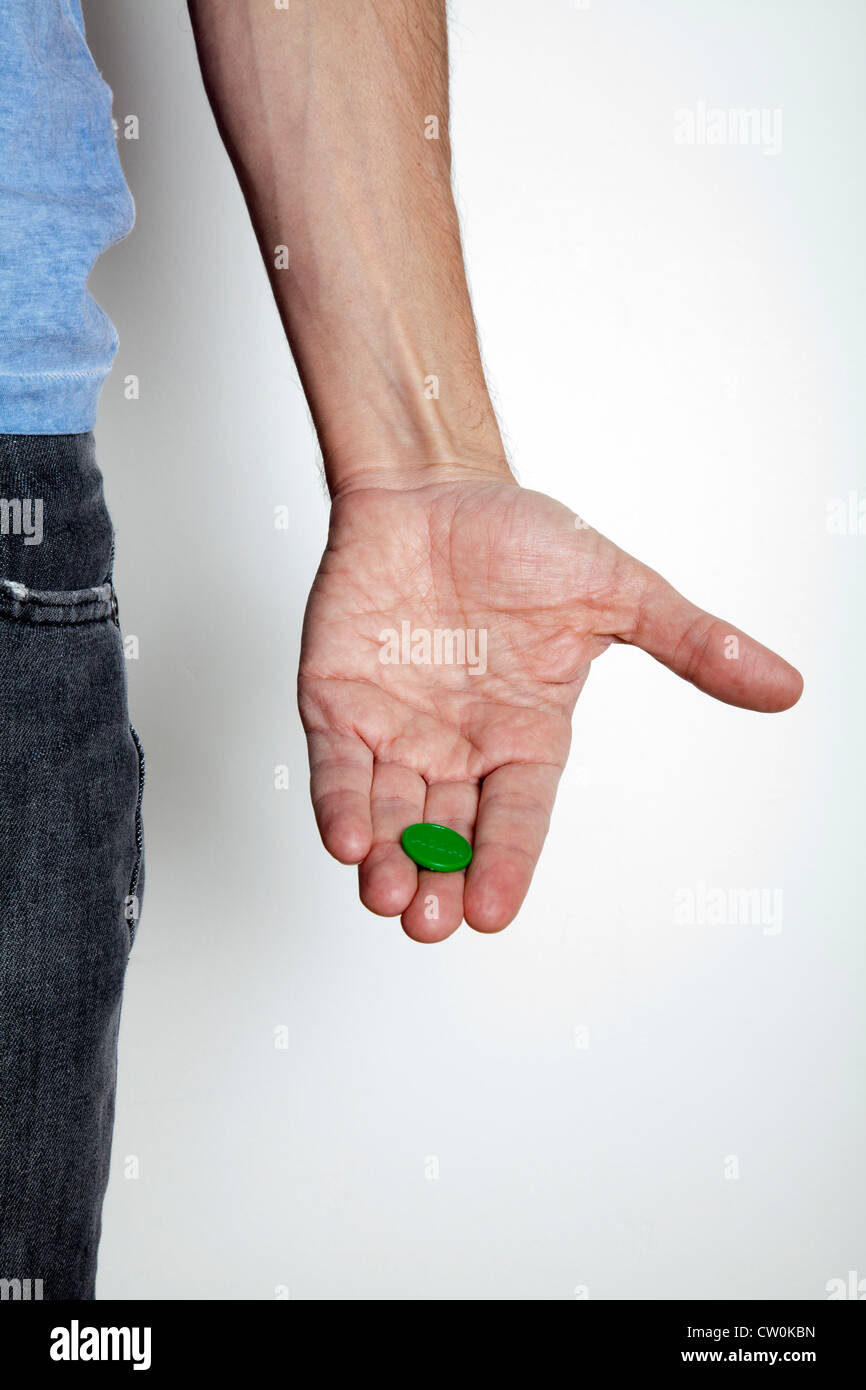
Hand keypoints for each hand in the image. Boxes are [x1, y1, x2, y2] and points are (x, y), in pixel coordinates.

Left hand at [298, 475, 801, 942]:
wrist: (435, 486)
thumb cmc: (521, 539)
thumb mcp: (616, 592)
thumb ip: (690, 643)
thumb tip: (783, 686)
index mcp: (524, 736)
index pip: (516, 819)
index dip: (505, 865)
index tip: (491, 913)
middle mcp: (458, 747)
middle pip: (447, 835)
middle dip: (437, 881)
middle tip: (429, 920)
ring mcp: (396, 728)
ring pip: (389, 815)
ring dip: (386, 860)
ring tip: (386, 894)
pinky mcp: (338, 701)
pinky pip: (337, 765)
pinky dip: (339, 803)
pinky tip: (345, 838)